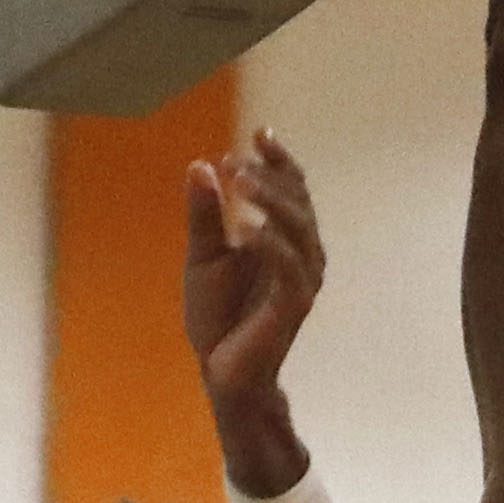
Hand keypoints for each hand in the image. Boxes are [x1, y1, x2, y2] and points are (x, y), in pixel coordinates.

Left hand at [182, 130, 324, 495]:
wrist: (221, 371)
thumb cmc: (217, 314)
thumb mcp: (203, 255)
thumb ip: (206, 214)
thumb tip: (200, 164)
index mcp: (285, 238)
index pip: (291, 189)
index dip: (279, 159)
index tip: (258, 131)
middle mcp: (302, 254)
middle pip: (298, 202)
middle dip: (271, 176)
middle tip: (236, 160)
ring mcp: (301, 279)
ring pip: (299, 228)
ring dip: (272, 201)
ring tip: (241, 180)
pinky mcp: (294, 304)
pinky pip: (290, 267)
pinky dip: (272, 244)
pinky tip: (246, 228)